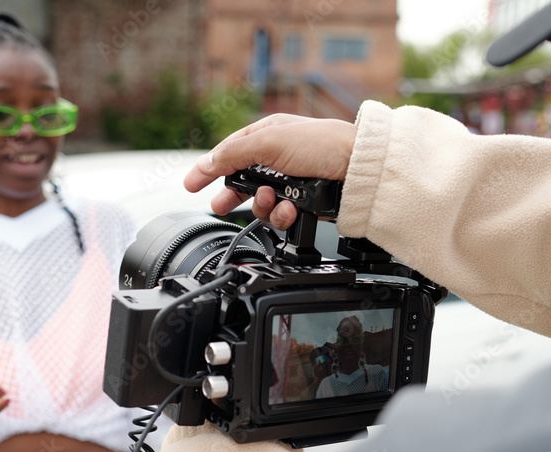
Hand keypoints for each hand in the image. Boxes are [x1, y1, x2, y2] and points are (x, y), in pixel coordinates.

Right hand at [184, 114, 356, 229]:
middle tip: (221, 207)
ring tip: (274, 200)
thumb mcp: (269, 143)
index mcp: (267, 135)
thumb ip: (233, 155)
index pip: (228, 153)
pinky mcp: (302, 202)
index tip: (191, 185)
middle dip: (232, 196)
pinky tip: (291, 210)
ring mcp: (290, 181)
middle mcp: (277, 158)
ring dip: (263, 206)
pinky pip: (280, 215)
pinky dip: (283, 216)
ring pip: (260, 203)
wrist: (359, 169)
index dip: (208, 169)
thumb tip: (205, 164)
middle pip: (241, 182)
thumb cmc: (322, 145)